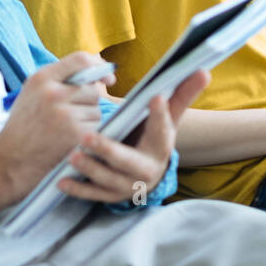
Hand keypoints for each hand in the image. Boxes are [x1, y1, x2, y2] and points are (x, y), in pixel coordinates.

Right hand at [0, 51, 117, 215]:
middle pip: (91, 89)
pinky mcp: (75, 134)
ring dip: (87, 120)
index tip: (107, 78)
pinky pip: (96, 128)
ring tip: (64, 130)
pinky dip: (88, 135)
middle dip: (87, 103)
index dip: (99, 67)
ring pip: (96, 110)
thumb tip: (97, 75)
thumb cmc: (23, 127)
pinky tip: (69, 141)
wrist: (8, 161)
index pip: (80, 59)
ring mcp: (65, 114)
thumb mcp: (32, 93)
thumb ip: (59, 80)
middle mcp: (54, 93)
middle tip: (67, 117)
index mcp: (42, 78)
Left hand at [59, 68, 210, 204]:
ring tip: (72, 155)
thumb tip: (204, 70)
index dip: (160, 115)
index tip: (154, 98)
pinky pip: (94, 195)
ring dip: (90, 169)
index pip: (163, 130)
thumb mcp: (168, 118)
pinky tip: (61, 181)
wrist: (147, 172)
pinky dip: (78, 189)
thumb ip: (181, 95)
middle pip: (129, 162)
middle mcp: (147, 169)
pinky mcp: (111, 196)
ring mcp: (128, 185)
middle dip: (109, 150)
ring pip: (108, 180)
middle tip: (87, 137)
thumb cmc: (152, 136)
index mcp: (161, 146)